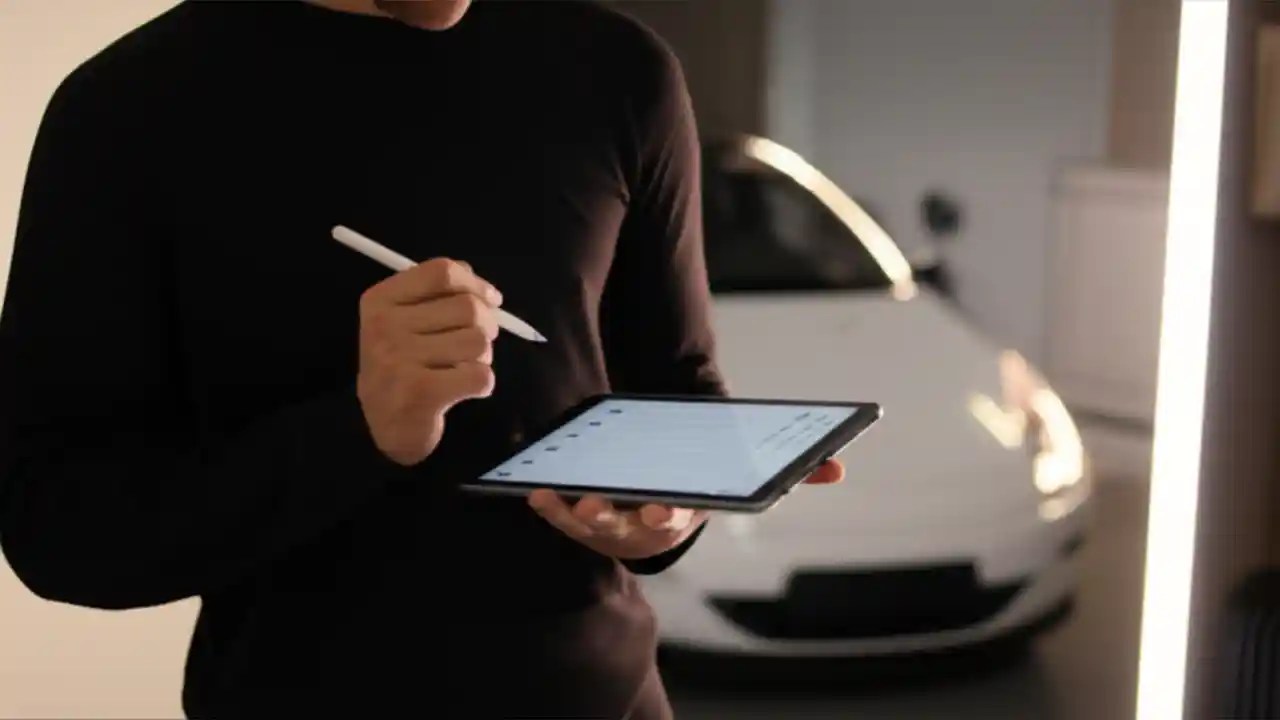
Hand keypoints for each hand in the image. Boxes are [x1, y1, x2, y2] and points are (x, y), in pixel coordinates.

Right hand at [357, 258, 502, 464]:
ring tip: (465, 367)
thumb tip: (473, 275)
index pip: (441, 272)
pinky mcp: (420, 393)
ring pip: (477, 342)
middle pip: (467, 307)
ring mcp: (400, 360)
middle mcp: (384, 327)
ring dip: (483, 356)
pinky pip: (481, 375)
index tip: (491, 300)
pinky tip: (464, 388)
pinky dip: (483, 383)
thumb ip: (434, 292)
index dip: (475, 283)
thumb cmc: (402, 365)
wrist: (388, 425)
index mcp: (380, 300)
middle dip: (487, 325)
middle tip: (478, 342)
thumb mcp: (403, 320)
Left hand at [528, 459, 844, 560]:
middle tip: (595, 505)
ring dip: (574, 516)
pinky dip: (549, 507)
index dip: (669, 515)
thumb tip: (839, 468)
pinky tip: (534, 490)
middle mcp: (647, 527)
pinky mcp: (583, 519)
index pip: (679, 519)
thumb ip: (792, 473)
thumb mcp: (744, 472)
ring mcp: (613, 526)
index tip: (664, 508)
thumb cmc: (702, 475)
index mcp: (686, 515)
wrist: (661, 493)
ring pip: (592, 528)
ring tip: (561, 497)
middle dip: (614, 520)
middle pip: (630, 529)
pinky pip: (562, 517)